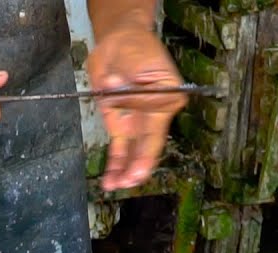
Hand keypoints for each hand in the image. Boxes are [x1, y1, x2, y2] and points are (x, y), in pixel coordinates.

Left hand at [86, 20, 186, 191]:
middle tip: (130, 181)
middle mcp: (153, 116)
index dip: (146, 149)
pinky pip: (119, 150)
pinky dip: (115, 165)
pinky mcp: (120, 126)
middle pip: (148, 146)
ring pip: (133, 153)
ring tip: (117, 186)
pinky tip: (111, 181)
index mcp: (166, 101)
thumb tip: (118, 97)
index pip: (156, 130)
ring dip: (126, 171)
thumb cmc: (137, 48)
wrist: (119, 41)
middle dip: (139, 167)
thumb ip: (133, 87)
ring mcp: (136, 123)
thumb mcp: (142, 63)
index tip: (137, 162)